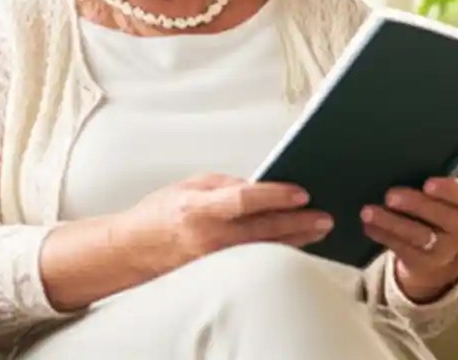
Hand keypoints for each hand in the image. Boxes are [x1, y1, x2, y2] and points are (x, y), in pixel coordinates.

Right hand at [116, 173, 333, 275]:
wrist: (134, 249)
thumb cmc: (160, 214)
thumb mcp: (190, 184)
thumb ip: (226, 184)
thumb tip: (260, 185)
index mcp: (199, 208)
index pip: (244, 201)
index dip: (275, 196)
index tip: (301, 192)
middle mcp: (208, 236)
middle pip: (263, 230)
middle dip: (297, 222)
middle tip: (323, 216)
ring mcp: (214, 259)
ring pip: (264, 249)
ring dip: (295, 239)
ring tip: (318, 229)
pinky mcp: (218, 272)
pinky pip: (255, 260)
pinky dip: (277, 250)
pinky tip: (295, 244)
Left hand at [361, 178, 457, 302]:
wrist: (442, 246)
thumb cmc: (439, 204)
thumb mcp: (445, 194)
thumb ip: (432, 183)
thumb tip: (400, 166)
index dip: (449, 190)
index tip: (428, 184)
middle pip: (442, 217)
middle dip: (415, 205)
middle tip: (390, 195)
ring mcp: (445, 249)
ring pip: (419, 236)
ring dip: (392, 223)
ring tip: (369, 211)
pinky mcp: (424, 262)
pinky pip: (402, 249)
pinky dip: (383, 236)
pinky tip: (368, 225)